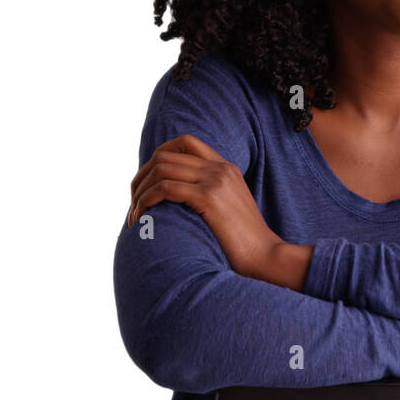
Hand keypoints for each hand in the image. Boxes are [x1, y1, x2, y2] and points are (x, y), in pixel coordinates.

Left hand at [127, 134, 284, 282]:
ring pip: (161, 169)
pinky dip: (146, 201)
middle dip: (141, 177)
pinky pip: (165, 188)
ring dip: (139, 191)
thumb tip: (179, 199)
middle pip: (166, 154)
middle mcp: (221, 168)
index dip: (159, 156)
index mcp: (227, 168)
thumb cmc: (245, 243)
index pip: (186, 142)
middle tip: (134, 202)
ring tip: (135, 215)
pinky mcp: (209, 197)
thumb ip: (210, 194)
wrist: (266, 256)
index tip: (148, 182)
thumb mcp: (230, 209)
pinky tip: (141, 217)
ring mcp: (216, 180)